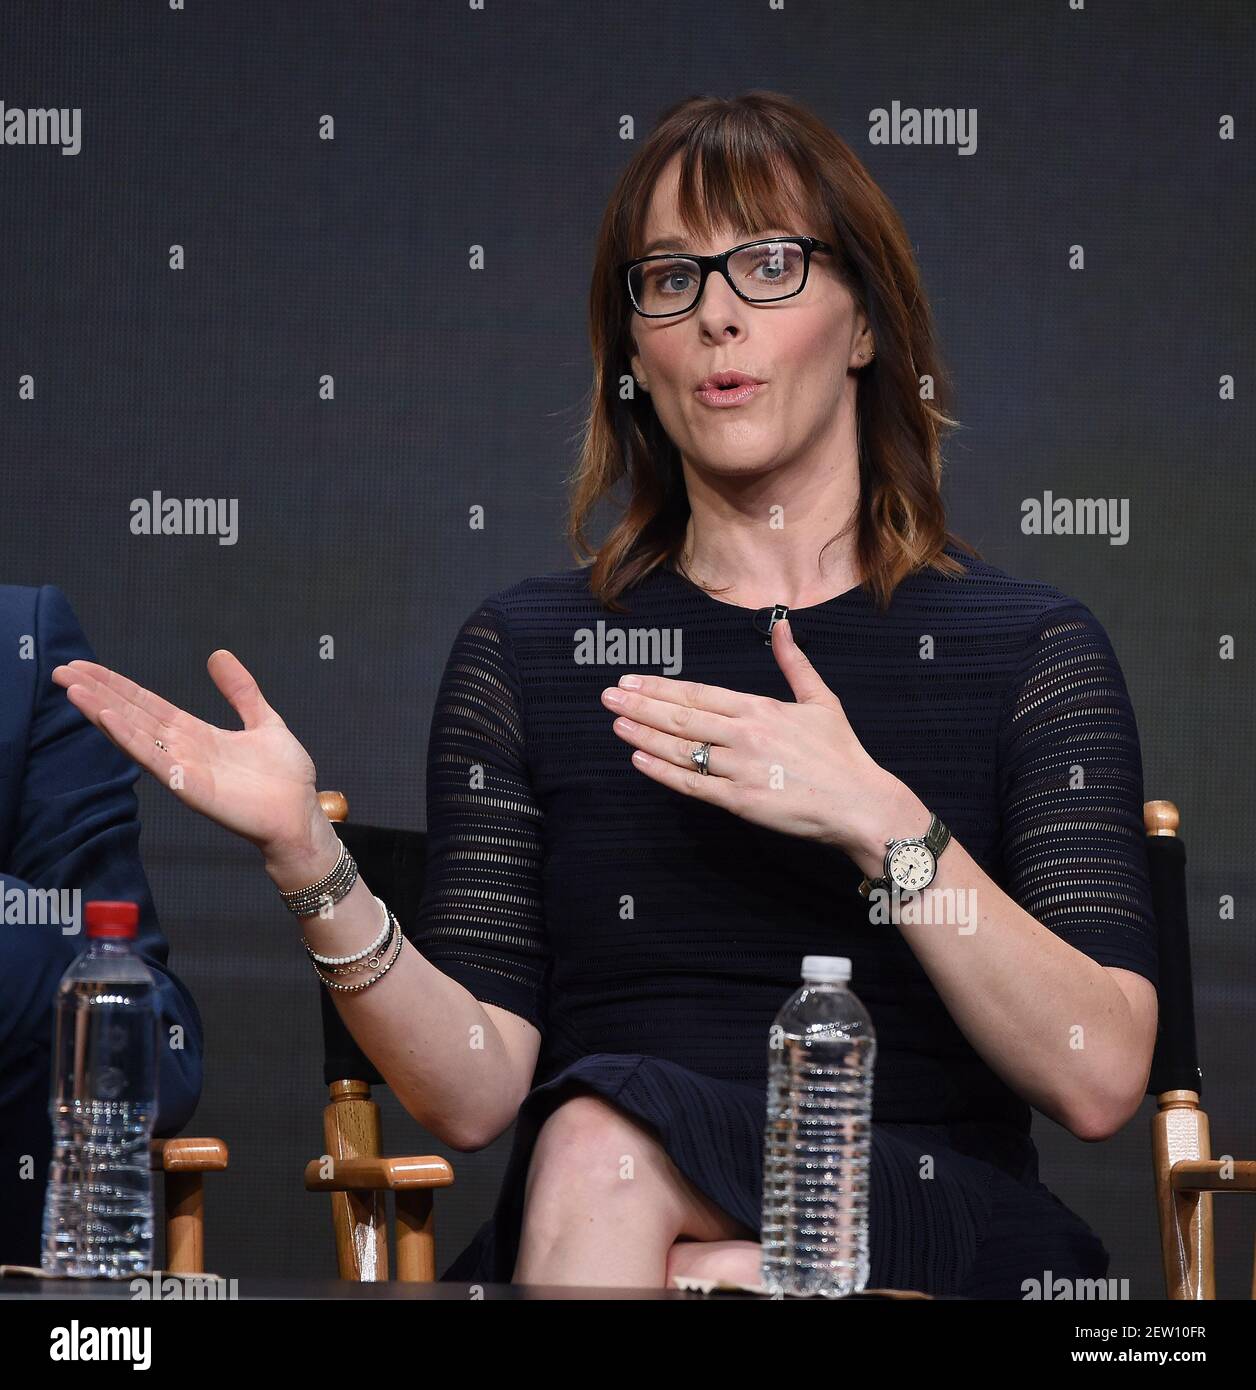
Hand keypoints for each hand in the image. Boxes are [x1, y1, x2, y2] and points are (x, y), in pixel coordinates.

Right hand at [51, 649, 331, 868]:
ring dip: (104, 713)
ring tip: (74, 690)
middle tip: (62, 670)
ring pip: (135, 736)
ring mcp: (184, 770)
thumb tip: (219, 655)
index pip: (146, 704)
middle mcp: (183, 751)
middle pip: (132, 716)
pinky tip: (108, 720)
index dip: (116, 685)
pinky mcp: (192, 789)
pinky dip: (131, 740)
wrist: (302, 816)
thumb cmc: (284, 778)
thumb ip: (241, 691)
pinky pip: (156, 762)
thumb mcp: (263, 721)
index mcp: (196, 734)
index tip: (85, 666)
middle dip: (98, 693)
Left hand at [599, 617, 911, 862]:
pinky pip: (693, 784)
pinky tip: (639, 758)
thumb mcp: (822, 699)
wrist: (861, 804)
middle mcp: (745, 734)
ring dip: (644, 734)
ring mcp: (740, 769)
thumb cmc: (841, 754)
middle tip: (607, 696)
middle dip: (641, 704)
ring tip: (616, 722)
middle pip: (681, 717)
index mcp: (760, 708)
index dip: (660, 687)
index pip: (698, 694)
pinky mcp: (740, 802)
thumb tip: (782, 625)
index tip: (631, 680)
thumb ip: (794, 663)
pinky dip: (663, 771)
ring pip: (681, 749)